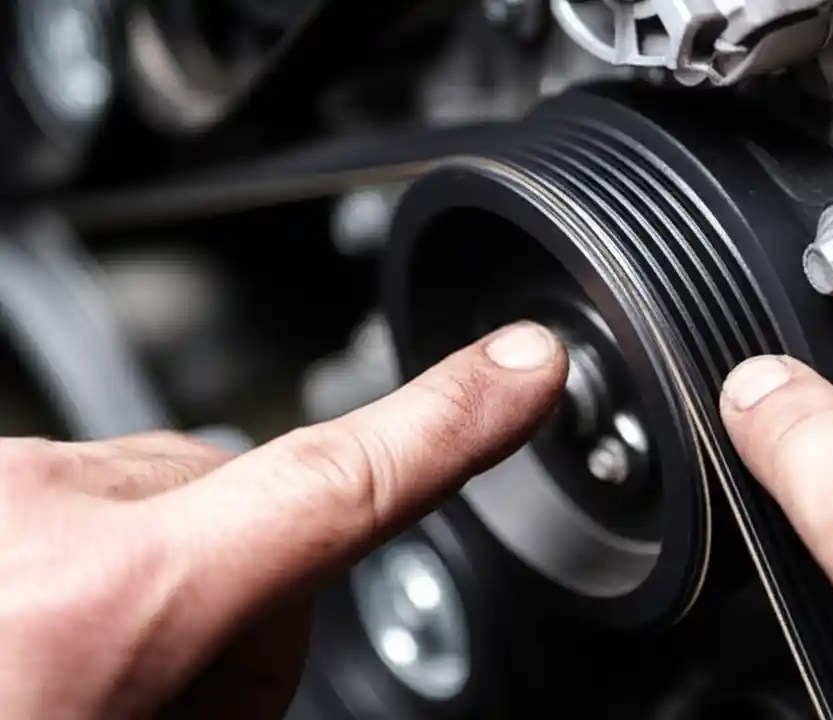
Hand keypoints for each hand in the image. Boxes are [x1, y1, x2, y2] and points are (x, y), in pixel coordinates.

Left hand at [0, 323, 566, 719]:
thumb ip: (259, 676)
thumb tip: (298, 621)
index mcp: (104, 602)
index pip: (339, 485)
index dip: (454, 420)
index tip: (529, 363)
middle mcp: (39, 512)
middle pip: (263, 518)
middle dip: (246, 606)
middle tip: (150, 706)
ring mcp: (2, 486)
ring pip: (179, 507)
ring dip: (164, 587)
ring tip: (82, 684)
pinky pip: (95, 496)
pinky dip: (93, 563)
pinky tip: (42, 639)